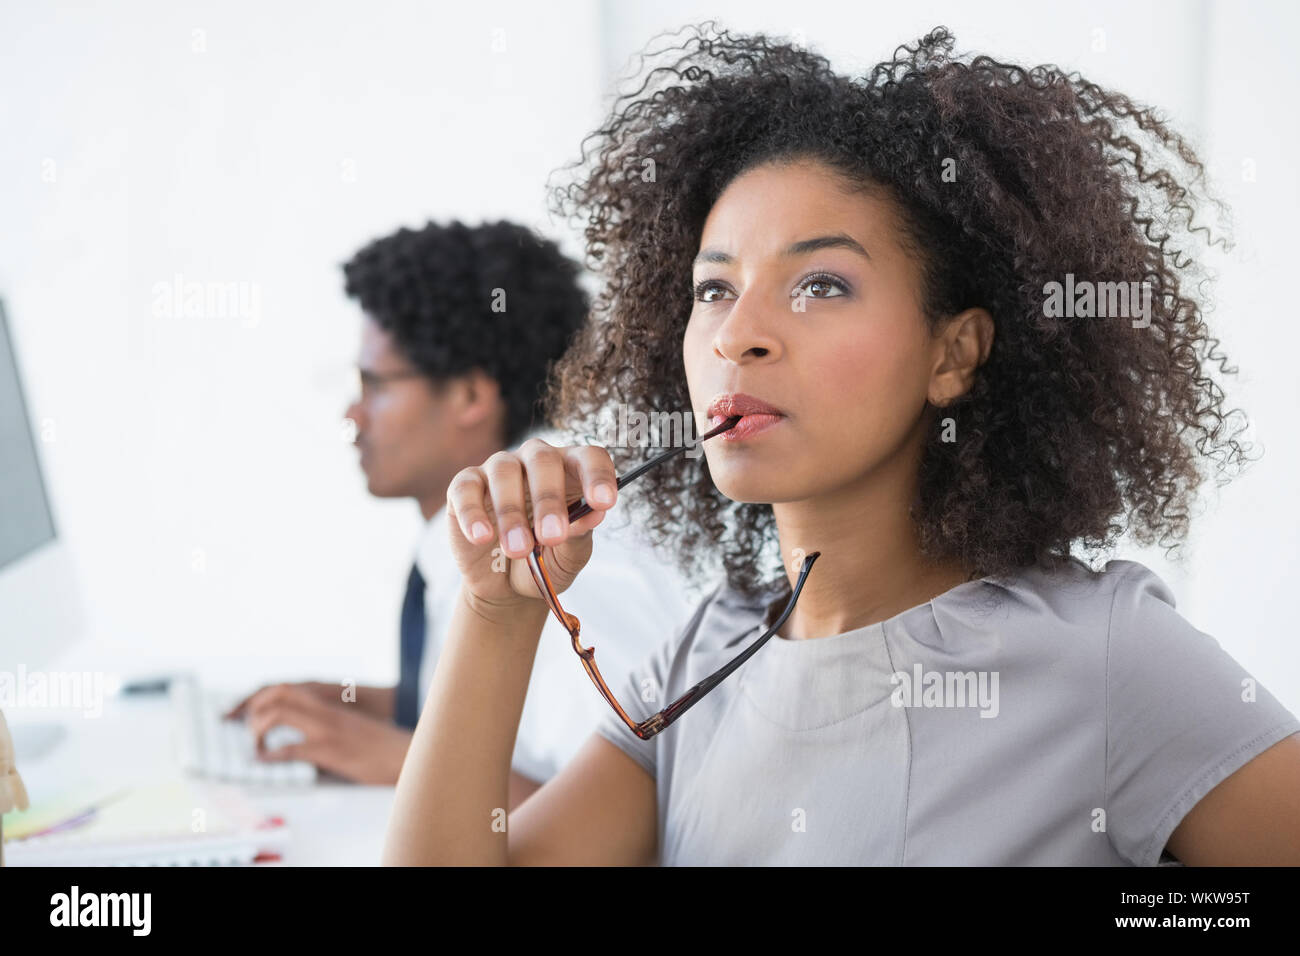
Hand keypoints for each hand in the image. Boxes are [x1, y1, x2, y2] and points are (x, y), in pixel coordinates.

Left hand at [237, 683, 411, 784]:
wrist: (407, 754)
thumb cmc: (382, 747)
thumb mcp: (351, 728)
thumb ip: (327, 727)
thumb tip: (301, 742)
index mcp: (330, 704)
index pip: (287, 688)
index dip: (259, 696)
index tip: (243, 711)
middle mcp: (326, 711)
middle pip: (277, 692)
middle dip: (252, 707)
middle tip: (245, 727)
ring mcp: (326, 728)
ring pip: (278, 714)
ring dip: (258, 729)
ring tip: (255, 744)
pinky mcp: (329, 749)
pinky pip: (289, 748)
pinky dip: (270, 755)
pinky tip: (264, 760)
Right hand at [444, 438, 618, 612]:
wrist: (506, 588)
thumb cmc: (546, 561)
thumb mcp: (569, 556)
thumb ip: (580, 535)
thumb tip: (593, 515)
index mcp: (570, 472)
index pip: (589, 458)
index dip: (598, 476)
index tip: (604, 503)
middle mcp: (535, 461)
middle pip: (544, 460)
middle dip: (549, 499)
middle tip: (553, 536)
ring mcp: (498, 469)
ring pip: (504, 472)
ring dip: (512, 512)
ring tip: (519, 549)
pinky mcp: (465, 487)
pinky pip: (466, 489)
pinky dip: (473, 514)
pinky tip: (483, 538)